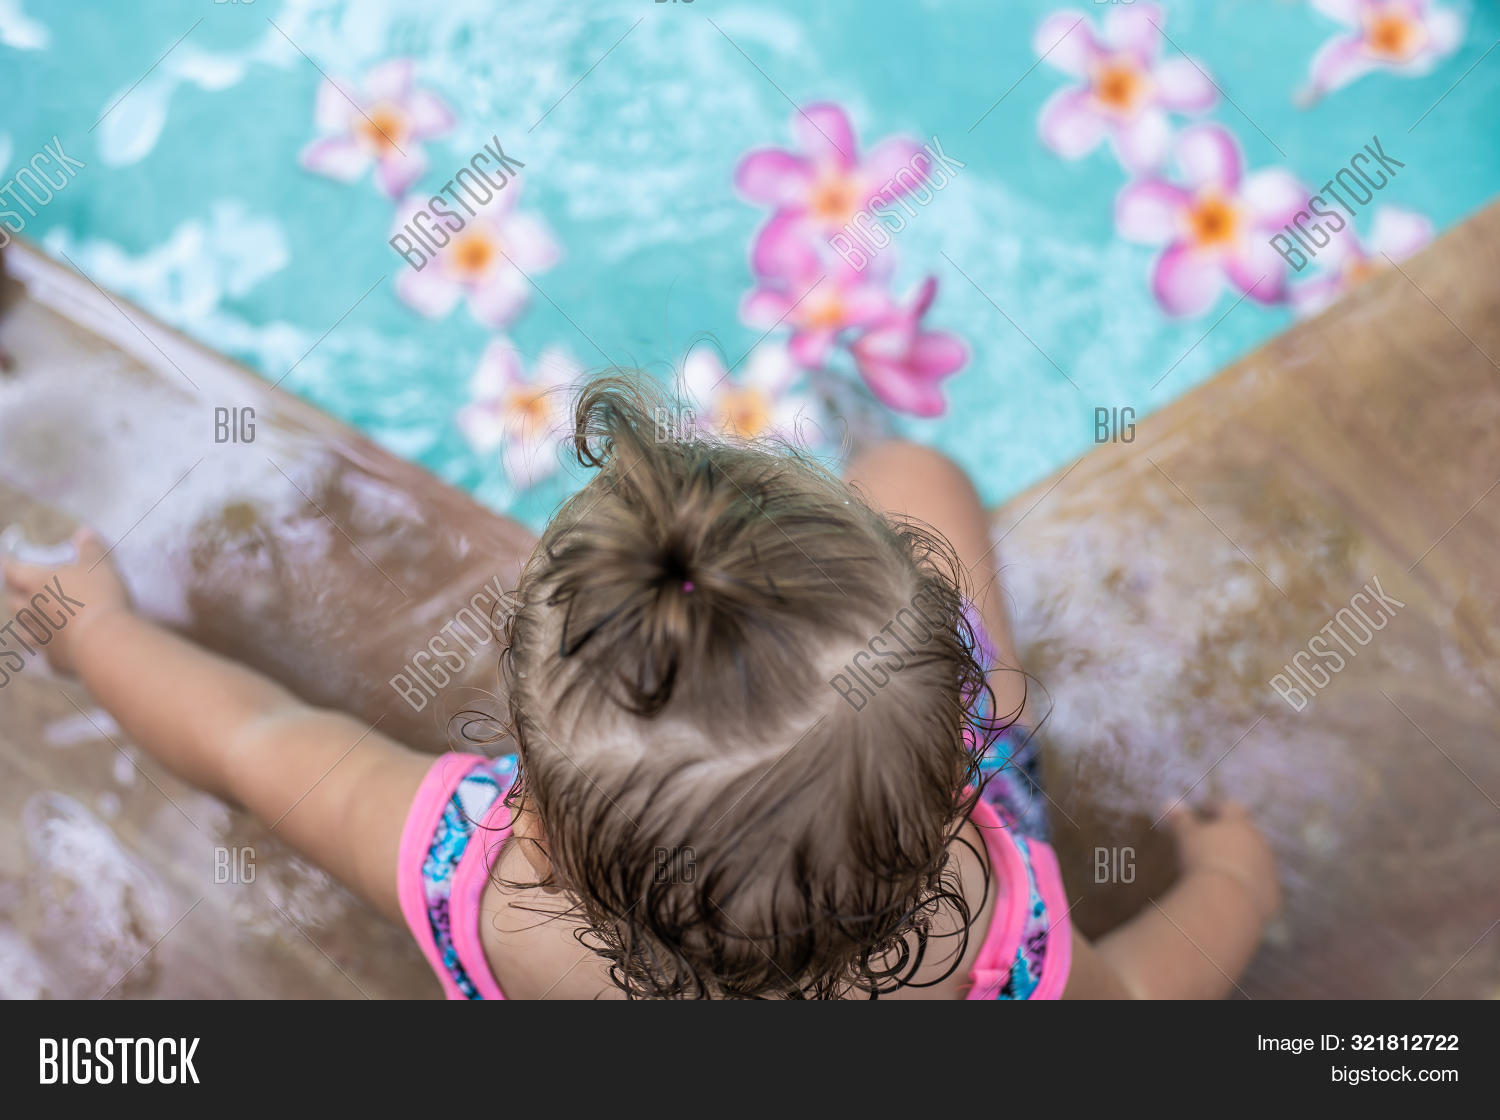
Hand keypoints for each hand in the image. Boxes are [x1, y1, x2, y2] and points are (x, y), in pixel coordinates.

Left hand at [1, 528, 130, 675]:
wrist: (104, 642)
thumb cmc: (98, 595)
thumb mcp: (100, 565)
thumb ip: (90, 548)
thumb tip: (84, 531)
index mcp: (37, 582)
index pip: (12, 570)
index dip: (9, 564)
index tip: (7, 560)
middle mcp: (32, 609)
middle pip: (14, 601)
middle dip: (16, 594)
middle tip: (22, 589)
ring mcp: (41, 636)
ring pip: (24, 629)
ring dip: (28, 622)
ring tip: (36, 619)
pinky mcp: (54, 659)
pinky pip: (46, 653)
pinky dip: (50, 648)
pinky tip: (59, 648)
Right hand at [1162, 801, 1280, 921]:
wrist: (1228, 901)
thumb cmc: (1202, 860)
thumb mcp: (1186, 837)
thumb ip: (1180, 819)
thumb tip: (1169, 802)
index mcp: (1238, 824)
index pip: (1230, 807)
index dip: (1215, 809)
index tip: (1201, 814)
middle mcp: (1259, 842)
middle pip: (1247, 834)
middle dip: (1231, 838)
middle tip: (1210, 846)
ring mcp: (1269, 869)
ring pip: (1256, 861)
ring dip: (1241, 863)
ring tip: (1220, 873)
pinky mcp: (1273, 894)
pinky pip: (1260, 887)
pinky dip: (1248, 888)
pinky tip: (1232, 897)